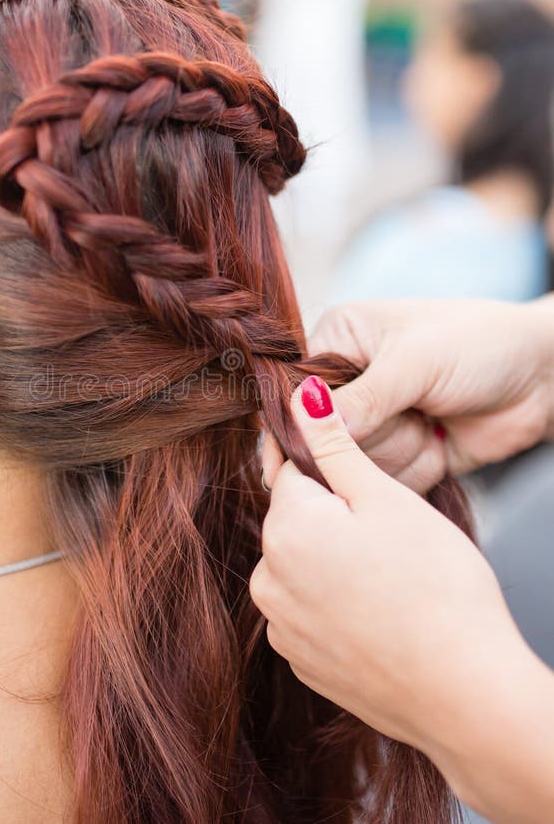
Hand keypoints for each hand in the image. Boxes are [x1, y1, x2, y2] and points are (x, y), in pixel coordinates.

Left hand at [251, 377, 553, 822]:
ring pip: (299, 565)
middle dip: (329, 513)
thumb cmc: (436, 588)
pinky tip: (376, 609)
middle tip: (386, 528)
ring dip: (329, 558)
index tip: (348, 469)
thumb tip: (300, 395)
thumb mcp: (386, 498)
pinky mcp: (301, 661)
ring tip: (387, 573)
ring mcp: (281, 626)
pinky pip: (307, 610)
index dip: (322, 463)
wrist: (464, 694)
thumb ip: (334, 443)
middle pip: (292, 520)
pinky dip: (333, 602)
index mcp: (285, 527)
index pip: (288, 471)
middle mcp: (268, 577)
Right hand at [288, 296, 553, 491]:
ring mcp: (375, 422)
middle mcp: (349, 383)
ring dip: (404, 450)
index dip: (305, 423)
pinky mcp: (400, 453)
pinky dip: (420, 468)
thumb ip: (361, 398)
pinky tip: (442, 442)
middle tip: (417, 407)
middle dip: (378, 432)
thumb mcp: (416, 361)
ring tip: (434, 419)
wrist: (544, 374)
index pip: (295, 391)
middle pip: (326, 437)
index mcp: (339, 341)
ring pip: (356, 464)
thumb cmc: (479, 343)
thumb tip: (306, 425)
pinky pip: (387, 482)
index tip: (315, 444)